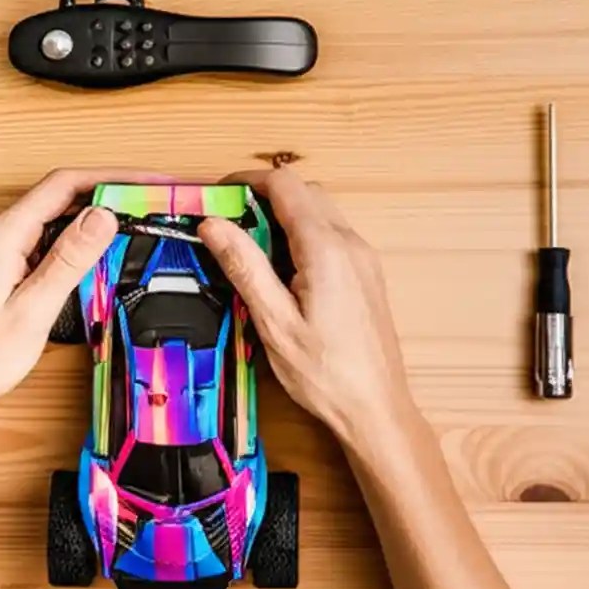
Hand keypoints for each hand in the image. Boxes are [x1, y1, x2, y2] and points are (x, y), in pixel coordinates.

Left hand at [0, 169, 169, 438]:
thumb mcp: (34, 310)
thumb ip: (69, 260)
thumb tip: (102, 216)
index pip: (63, 186)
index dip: (111, 178)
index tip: (147, 182)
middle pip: (57, 197)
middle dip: (106, 195)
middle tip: (149, 202)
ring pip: (47, 218)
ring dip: (88, 219)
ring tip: (130, 224)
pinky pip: (35, 239)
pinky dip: (67, 240)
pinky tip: (89, 254)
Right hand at [198, 169, 416, 446]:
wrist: (376, 408)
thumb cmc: (324, 373)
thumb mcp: (273, 322)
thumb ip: (244, 266)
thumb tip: (212, 225)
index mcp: (326, 248)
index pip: (285, 185)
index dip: (247, 181)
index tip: (216, 197)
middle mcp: (350, 243)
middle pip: (305, 191)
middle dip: (263, 197)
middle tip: (228, 225)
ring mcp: (363, 258)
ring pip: (320, 212)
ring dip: (283, 217)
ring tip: (250, 251)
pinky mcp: (366, 275)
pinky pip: (332, 236)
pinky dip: (302, 236)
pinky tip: (282, 272)